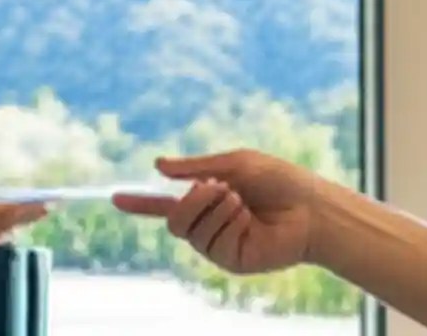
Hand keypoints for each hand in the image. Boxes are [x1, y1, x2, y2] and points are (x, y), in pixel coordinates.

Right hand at [112, 148, 317, 274]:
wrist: (312, 208)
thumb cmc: (281, 181)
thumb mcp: (236, 164)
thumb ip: (196, 167)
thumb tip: (158, 165)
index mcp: (210, 201)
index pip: (167, 205)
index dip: (141, 203)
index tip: (115, 197)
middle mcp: (211, 226)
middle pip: (174, 220)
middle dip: (191, 199)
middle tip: (221, 187)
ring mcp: (220, 246)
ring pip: (189, 231)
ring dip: (214, 208)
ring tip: (240, 200)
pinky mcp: (231, 262)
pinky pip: (210, 243)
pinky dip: (227, 223)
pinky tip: (248, 219)